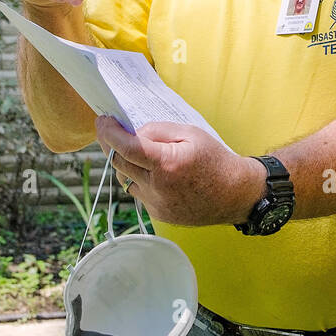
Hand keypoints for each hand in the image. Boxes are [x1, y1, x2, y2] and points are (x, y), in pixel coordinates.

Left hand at [96, 117, 265, 226]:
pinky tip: (154, 172)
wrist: (234, 194)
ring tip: (137, 151)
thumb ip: (158, 130)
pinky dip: (140, 178)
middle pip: (120, 163)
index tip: (102, 121)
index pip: (126, 147)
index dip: (109, 133)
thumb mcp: (190, 133)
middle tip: (110, 130)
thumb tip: (133, 133)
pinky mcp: (158, 214)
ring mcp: (157, 204)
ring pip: (126, 179)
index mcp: (166, 164)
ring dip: (126, 163)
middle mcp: (158, 187)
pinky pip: (139, 192)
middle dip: (110, 145)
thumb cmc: (215, 159)